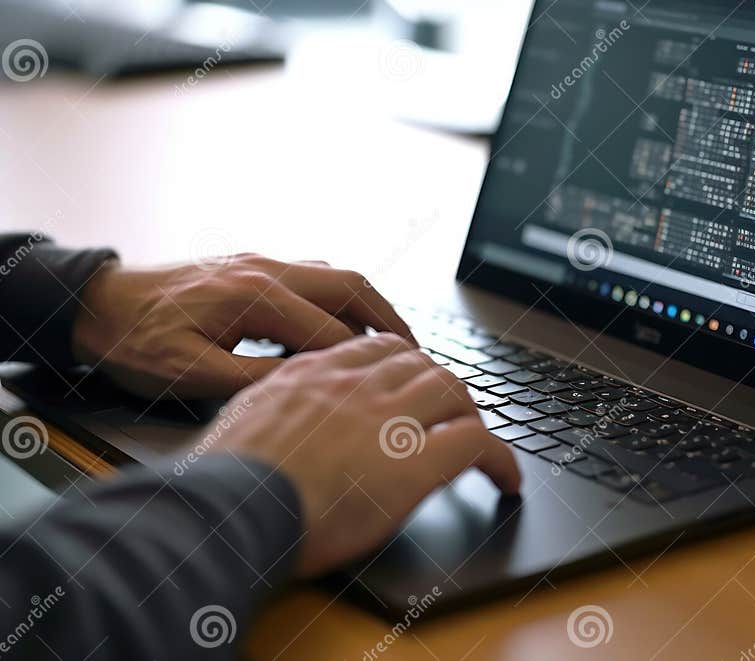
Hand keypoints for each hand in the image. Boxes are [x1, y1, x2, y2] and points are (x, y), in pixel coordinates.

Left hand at [71, 254, 413, 398]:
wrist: (94, 303)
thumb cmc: (134, 341)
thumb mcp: (189, 374)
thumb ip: (254, 377)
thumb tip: (307, 384)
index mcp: (252, 296)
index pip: (329, 329)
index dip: (364, 360)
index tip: (394, 383)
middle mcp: (263, 270)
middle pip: (348, 285)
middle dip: (388, 318)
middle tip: (416, 351)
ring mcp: (258, 263)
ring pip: (334, 276)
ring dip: (368, 305)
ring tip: (391, 339)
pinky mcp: (250, 267)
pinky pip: (312, 276)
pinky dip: (340, 299)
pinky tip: (344, 323)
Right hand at [207, 333, 520, 575]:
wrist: (227, 510)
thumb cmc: (221, 481)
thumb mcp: (239, 420)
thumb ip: (274, 407)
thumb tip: (283, 419)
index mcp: (313, 372)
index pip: (377, 350)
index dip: (404, 364)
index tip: (411, 382)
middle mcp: (356, 385)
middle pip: (423, 364)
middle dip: (443, 386)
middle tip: (451, 414)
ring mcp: (388, 418)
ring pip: (455, 391)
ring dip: (470, 415)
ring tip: (476, 442)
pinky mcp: (415, 462)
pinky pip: (477, 443)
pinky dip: (501, 460)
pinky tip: (505, 481)